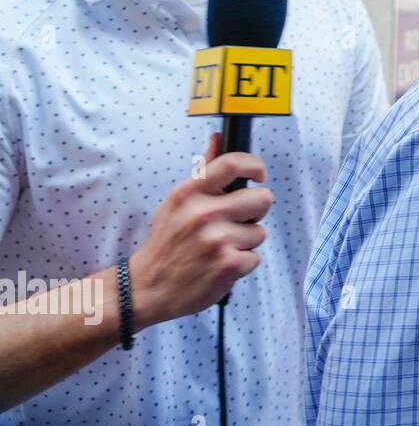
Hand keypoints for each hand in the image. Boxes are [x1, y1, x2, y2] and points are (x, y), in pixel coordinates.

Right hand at [128, 133, 273, 328]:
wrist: (147, 288)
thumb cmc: (167, 241)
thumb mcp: (177, 202)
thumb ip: (202, 172)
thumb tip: (217, 137)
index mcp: (189, 193)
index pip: (233, 164)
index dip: (255, 166)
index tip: (259, 175)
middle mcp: (203, 213)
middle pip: (263, 198)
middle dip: (256, 211)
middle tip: (238, 220)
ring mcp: (217, 240)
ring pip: (260, 231)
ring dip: (245, 241)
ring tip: (219, 248)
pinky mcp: (228, 264)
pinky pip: (255, 257)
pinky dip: (242, 263)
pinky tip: (219, 265)